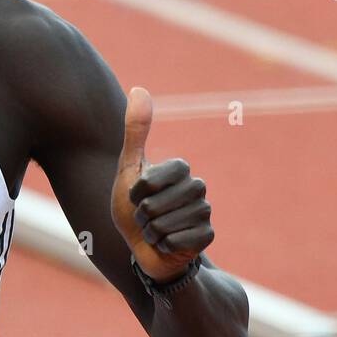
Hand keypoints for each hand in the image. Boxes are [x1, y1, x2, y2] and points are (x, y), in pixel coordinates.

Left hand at [111, 87, 213, 282]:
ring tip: (156, 230)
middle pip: (154, 205)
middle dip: (141, 216)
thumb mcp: (129, 169)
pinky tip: (167, 243)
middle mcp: (197, 186)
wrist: (146, 248)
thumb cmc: (133, 208)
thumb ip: (135, 130)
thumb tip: (139, 88)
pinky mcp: (207, 235)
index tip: (136, 196)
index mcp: (180, 168)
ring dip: (151, 232)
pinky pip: (177, 241)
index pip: (149, 181)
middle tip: (146, 217)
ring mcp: (204, 211)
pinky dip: (163, 245)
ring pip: (164, 225)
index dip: (135, 193)